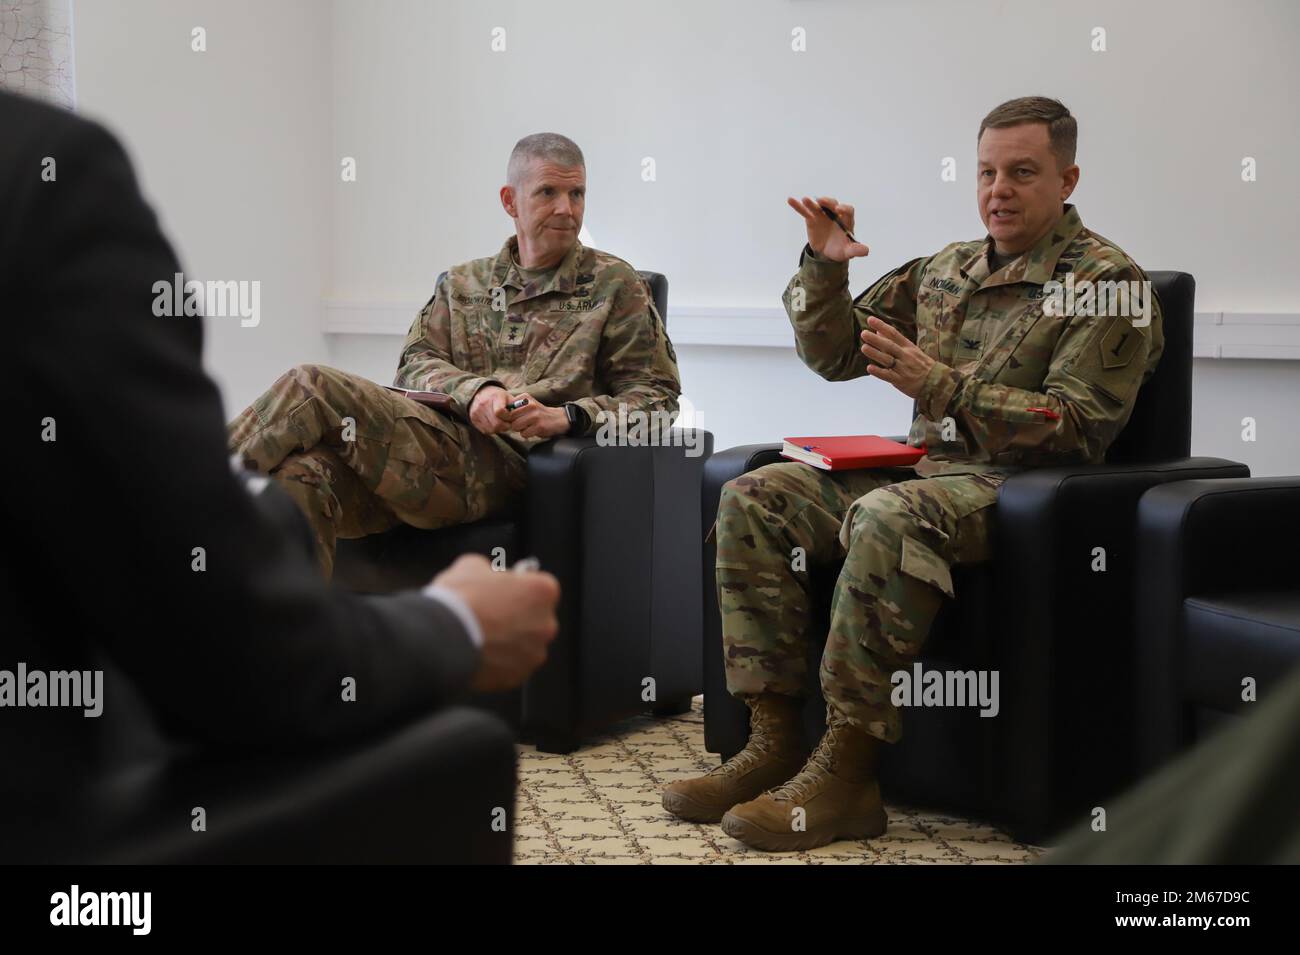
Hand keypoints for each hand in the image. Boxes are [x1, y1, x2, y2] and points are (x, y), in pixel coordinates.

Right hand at [431, 554, 560, 691]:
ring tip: (481, 637)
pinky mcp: (519, 676)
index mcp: (543, 591)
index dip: (517, 587)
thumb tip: (487, 576)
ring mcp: (535, 653)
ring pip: (525, 644)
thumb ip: (489, 571)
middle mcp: (547, 624)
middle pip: (535, 618)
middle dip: (517, 616)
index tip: (502, 591)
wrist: (442, 638)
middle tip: (490, 615)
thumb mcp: (472, 566)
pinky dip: (499, 662)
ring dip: (509, 641)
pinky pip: (512, 666)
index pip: (538, 587)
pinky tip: (479, 653)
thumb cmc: (460, 598)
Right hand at [468, 385, 512, 434]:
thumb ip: (515, 407)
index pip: (500, 412)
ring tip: (501, 422)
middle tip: (508, 424)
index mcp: (495, 396)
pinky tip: (494, 423)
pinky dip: (492, 430)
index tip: (510, 417)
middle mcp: (483, 404)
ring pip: (491, 429)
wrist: (480, 392)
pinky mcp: (473, 418)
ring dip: (499, 429)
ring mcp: (477, 412)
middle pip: (496, 424)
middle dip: (505, 426)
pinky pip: (485, 430)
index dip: (508, 417)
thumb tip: (522, 418)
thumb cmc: (499, 396)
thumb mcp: (508, 397)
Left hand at [501, 394, 569, 438]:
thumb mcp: (528, 404)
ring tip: (529, 426)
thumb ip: (514, 407)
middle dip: (514, 423)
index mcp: (525, 397)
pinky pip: (524, 434)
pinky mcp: (539, 426)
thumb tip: (499, 416)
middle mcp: (529, 404)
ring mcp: (535, 415)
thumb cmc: (539, 413)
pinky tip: (534, 430)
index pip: (507, 408)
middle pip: (510, 418)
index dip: (508, 416)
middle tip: (523, 423)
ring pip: (516, 426)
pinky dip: (527, 434)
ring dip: (520, 429)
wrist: (558, 418)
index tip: (516, 417)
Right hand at [786, 195, 870, 261]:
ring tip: (805, 199)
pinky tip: (790, 199)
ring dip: (811, 202)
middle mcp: (834, 214)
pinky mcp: (811, 219)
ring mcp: (822, 215)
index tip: (839, 210)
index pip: (848, 210)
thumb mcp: (848, 251)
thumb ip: (856, 250)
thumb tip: (866, 251)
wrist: (828, 252)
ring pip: (817, 206)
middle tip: (822, 201)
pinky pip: (804, 211)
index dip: (844, 208)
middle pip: (832, 204)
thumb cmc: (840, 248)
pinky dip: (797, 206)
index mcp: (846, 220)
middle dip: (828, 202)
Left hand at [860, 316, 934, 398]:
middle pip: (889, 346)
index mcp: (908, 347)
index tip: (870, 320)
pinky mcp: (900, 381)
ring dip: (875, 353)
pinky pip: (888, 376)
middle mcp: (906, 356)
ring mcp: (903, 368)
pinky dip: (879, 372)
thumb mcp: (911, 350)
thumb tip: (879, 331)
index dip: (882, 326)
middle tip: (864, 333)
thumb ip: (894, 341)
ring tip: (864, 347)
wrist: (937, 382)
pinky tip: (869, 368)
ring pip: (888, 360)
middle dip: (876, 340)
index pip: (894, 334)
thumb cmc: (921, 365)